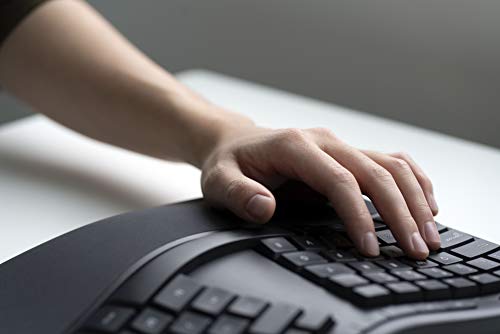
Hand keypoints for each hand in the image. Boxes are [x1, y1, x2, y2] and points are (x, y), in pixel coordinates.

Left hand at [201, 125, 439, 259]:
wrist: (235, 142)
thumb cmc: (229, 163)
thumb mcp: (219, 180)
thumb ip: (239, 194)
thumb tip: (266, 208)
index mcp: (295, 146)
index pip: (339, 180)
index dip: (358, 215)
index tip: (371, 248)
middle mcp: (324, 141)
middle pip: (375, 172)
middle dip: (400, 212)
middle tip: (414, 250)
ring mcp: (339, 145)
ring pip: (391, 165)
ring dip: (415, 198)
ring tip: (428, 235)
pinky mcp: (347, 154)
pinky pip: (390, 161)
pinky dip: (414, 180)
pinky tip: (427, 204)